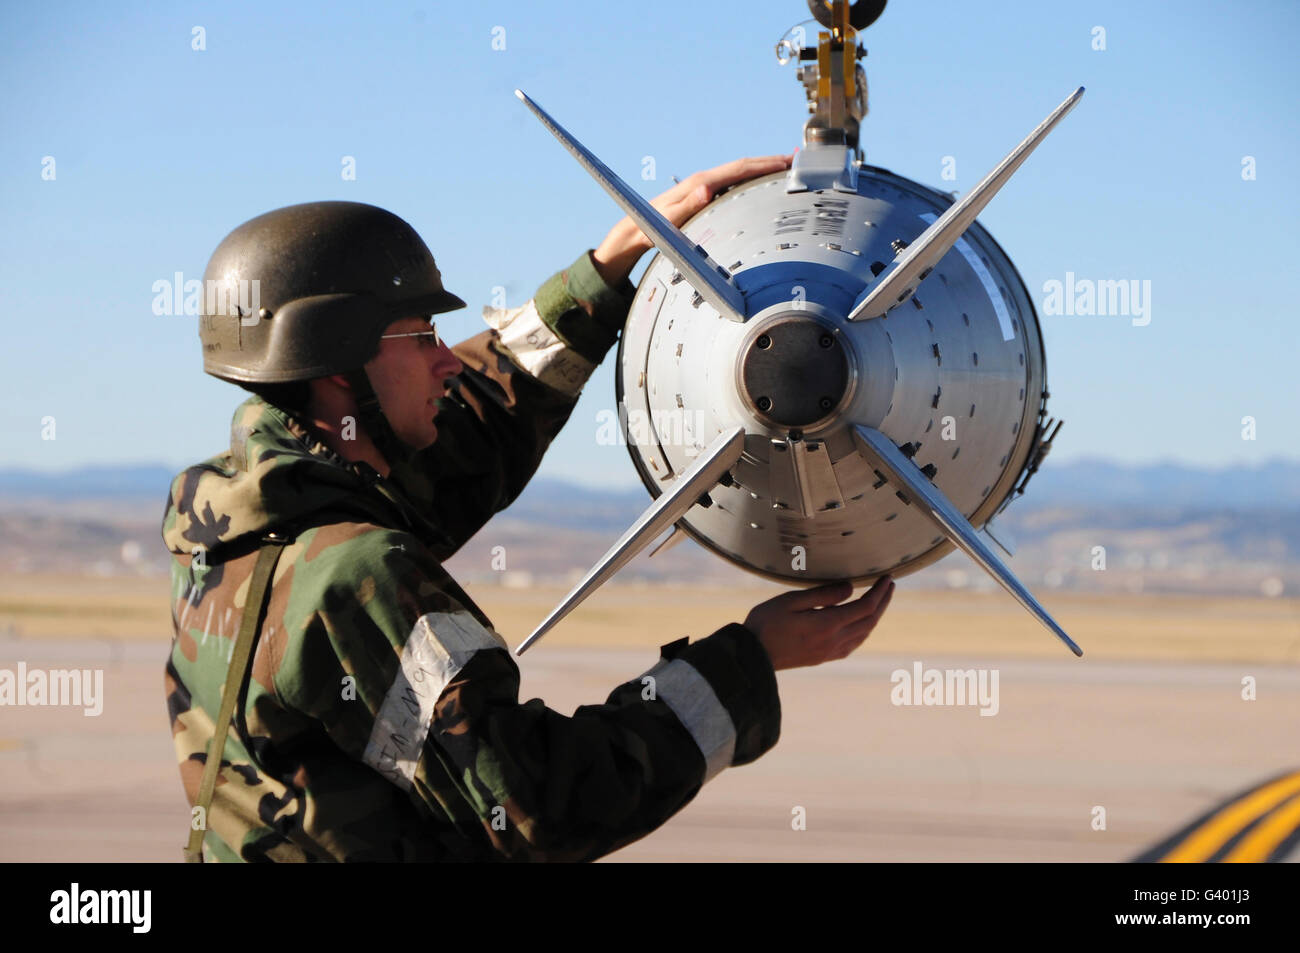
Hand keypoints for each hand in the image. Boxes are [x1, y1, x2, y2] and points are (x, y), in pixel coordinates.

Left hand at [590, 153, 795, 285]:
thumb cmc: (650, 229)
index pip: (738, 169)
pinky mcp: (704, 196)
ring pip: (740, 173)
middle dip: (770, 162)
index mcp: (700, 183)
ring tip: (787, 169)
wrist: (634, 232)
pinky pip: (733, 185)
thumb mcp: (667, 221)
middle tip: (797, 160)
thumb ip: (686, 205)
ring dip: (763, 169)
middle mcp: (704, 181)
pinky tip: (761, 186)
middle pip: (743, 166)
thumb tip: (705, 189)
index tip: (786, 162)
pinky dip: (751, 181)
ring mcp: (704, 187)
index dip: (764, 164)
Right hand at [744, 576, 894, 671]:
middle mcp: (833, 640)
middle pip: (870, 621)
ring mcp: (829, 651)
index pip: (865, 607)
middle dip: (883, 602)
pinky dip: (864, 630)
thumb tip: (850, 588)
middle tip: (889, 585)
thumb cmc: (767, 623)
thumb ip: (823, 594)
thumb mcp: (791, 601)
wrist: (752, 656)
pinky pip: (853, 644)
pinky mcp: (823, 657)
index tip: (886, 577)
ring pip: (863, 634)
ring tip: (879, 601)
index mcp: (827, 624)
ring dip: (875, 616)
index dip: (879, 592)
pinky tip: (861, 624)